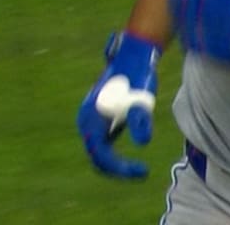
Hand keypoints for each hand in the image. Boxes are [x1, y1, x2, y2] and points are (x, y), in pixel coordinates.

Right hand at [76, 32, 160, 178]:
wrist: (134, 56)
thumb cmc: (138, 76)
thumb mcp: (142, 99)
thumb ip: (141, 120)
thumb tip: (143, 142)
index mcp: (91, 119)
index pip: (101, 154)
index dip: (121, 167)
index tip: (144, 170)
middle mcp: (86, 121)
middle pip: (97, 156)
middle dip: (117, 168)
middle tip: (141, 173)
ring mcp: (90, 119)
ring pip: (98, 151)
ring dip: (115, 163)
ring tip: (137, 169)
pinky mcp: (98, 118)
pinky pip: (101, 144)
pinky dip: (114, 154)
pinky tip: (131, 157)